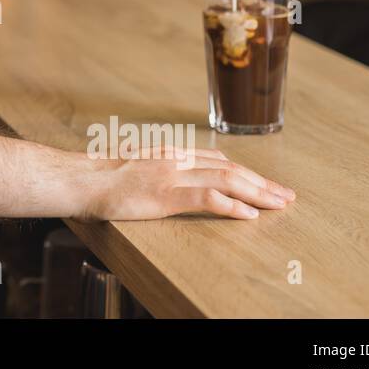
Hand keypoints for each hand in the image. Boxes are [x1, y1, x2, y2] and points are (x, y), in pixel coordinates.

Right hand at [72, 147, 295, 220]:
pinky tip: (248, 214)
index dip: (246, 171)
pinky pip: (206, 198)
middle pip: (230, 168)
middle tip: (286, 196)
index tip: (265, 183)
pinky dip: (231, 205)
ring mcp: (172, 176)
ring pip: (226, 180)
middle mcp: (177, 160)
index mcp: (171, 153)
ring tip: (278, 205)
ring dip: (257, 193)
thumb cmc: (102, 177)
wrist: (82, 179)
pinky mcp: (165, 195)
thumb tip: (171, 177)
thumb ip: (158, 168)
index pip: (218, 159)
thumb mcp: (136, 165)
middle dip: (262, 183)